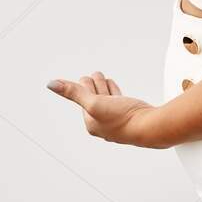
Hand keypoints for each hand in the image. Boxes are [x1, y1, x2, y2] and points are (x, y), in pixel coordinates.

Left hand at [47, 72, 162, 147]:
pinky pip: (120, 103)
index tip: (85, 78)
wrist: (151, 126)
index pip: (85, 102)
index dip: (84, 88)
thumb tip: (51, 84)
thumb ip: (74, 93)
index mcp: (92, 125)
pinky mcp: (132, 117)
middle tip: (94, 75)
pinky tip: (116, 89)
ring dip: (104, 89)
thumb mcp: (93, 103)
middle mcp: (104, 126)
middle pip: (96, 102)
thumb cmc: (123, 118)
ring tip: (103, 78)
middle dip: (94, 87)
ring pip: (109, 101)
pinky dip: (115, 93)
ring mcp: (119, 122)